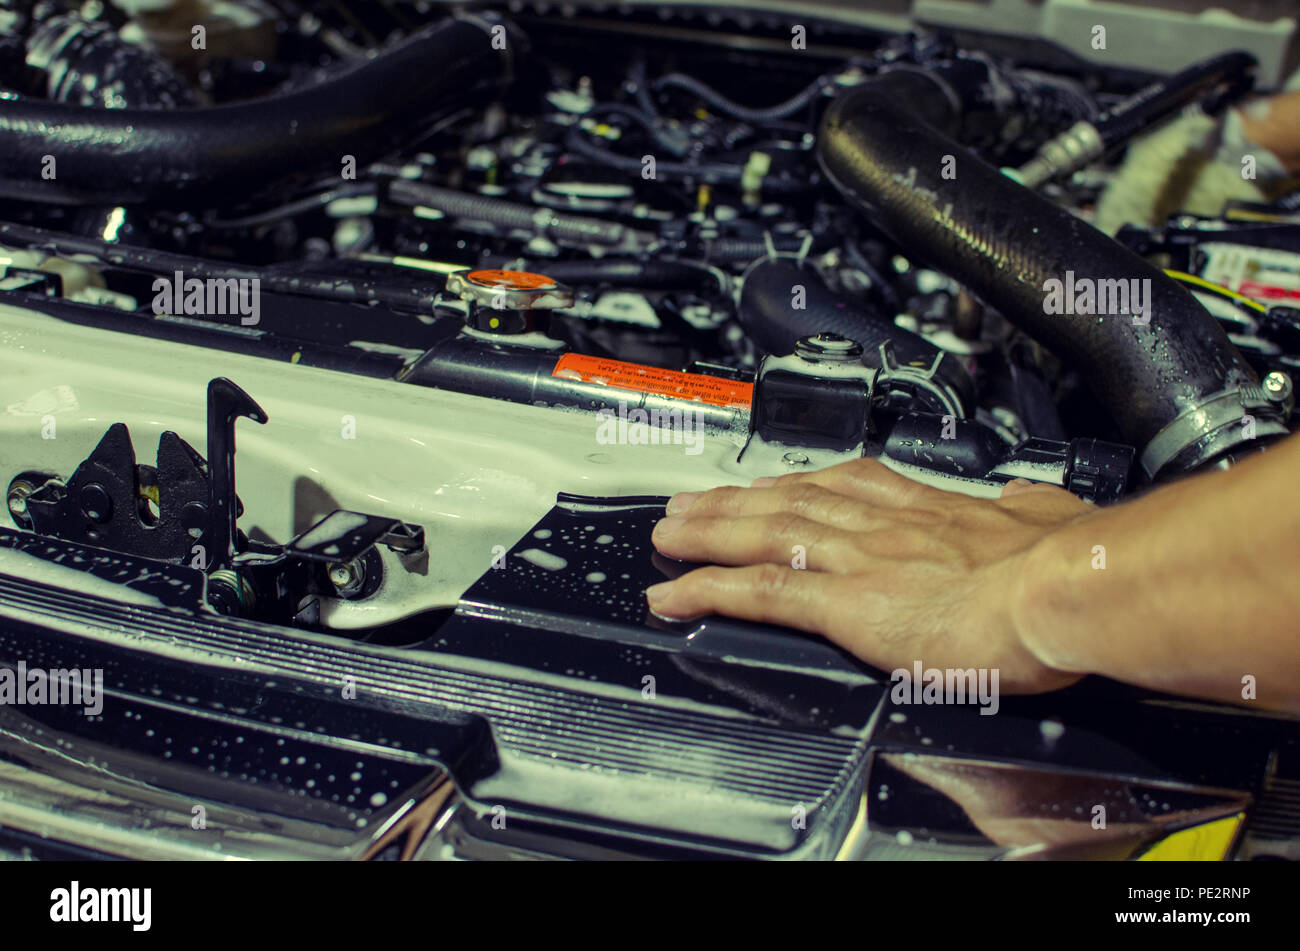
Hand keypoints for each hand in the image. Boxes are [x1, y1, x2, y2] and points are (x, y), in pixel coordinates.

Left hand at [646, 457, 1094, 692]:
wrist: (1063, 588)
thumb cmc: (1067, 560)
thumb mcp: (1050, 515)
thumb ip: (1029, 511)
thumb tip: (1030, 502)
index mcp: (930, 508)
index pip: (848, 485)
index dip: (801, 482)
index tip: (774, 481)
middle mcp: (882, 525)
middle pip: (787, 502)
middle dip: (733, 501)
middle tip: (692, 501)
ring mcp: (856, 560)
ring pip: (761, 537)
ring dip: (707, 534)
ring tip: (668, 535)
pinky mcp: (844, 604)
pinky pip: (759, 594)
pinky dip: (709, 591)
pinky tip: (675, 595)